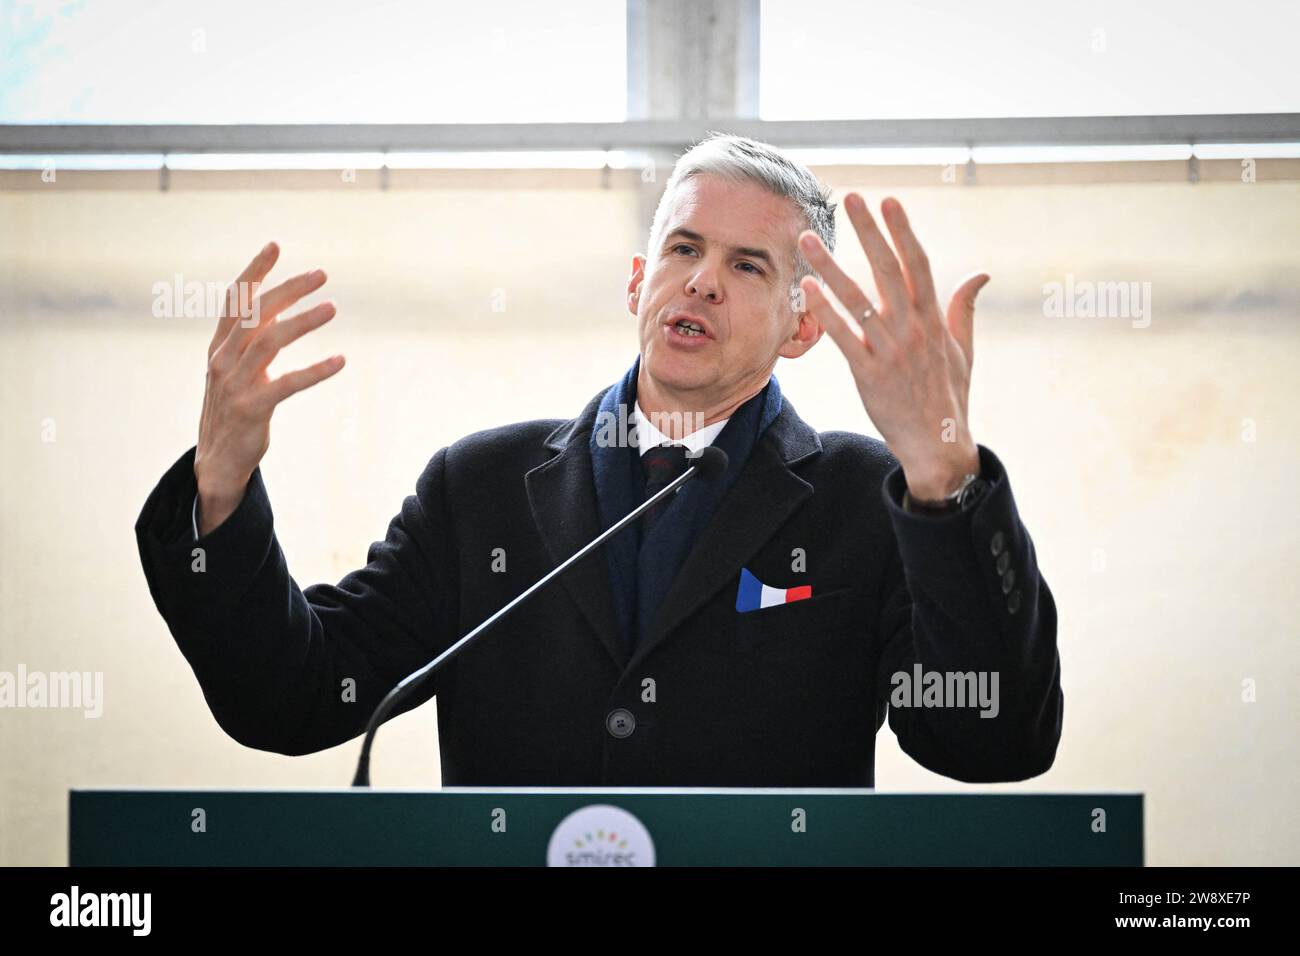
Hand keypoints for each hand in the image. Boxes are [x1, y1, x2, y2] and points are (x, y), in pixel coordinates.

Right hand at [194, 242, 344, 533]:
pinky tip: (341, 361)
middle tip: (322, 274)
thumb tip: (277, 308)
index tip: (275, 245)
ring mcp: (234, 384)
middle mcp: (223, 359)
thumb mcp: (237, 369)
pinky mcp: (252, 409)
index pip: (234, 299)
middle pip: (256, 313)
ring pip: (269, 342)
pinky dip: (315, 371)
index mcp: (219, 346)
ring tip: (332, 307)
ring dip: (303, 322)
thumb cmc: (234, 409)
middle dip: (289, 289)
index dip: (254, 271)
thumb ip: (252, 340)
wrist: (218, 461)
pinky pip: (287, 385)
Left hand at [797, 194, 987, 500]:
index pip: (918, 264)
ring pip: (857, 299)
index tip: (889, 201)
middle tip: (851, 198)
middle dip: (869, 231)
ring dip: (831, 266)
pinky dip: (825, 312)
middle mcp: (913, 328)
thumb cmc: (949, 396)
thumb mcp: (963, 350)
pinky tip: (807, 288)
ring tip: (808, 238)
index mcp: (934, 319)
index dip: (902, 231)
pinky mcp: (869, 374)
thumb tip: (980, 274)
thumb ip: (965, 309)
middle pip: (887, 269)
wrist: (938, 444)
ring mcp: (890, 350)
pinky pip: (843, 337)